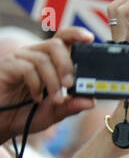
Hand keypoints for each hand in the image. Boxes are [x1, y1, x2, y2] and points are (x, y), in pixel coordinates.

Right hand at [0, 27, 94, 141]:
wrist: (1, 122)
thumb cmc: (26, 113)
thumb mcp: (54, 112)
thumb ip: (71, 106)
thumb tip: (91, 101)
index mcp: (49, 61)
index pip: (63, 40)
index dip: (75, 35)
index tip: (90, 38)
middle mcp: (34, 55)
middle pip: (56, 45)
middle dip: (67, 65)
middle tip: (70, 85)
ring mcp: (19, 59)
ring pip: (42, 58)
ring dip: (53, 81)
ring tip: (55, 99)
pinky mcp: (7, 66)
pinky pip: (26, 68)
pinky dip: (36, 85)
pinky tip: (36, 97)